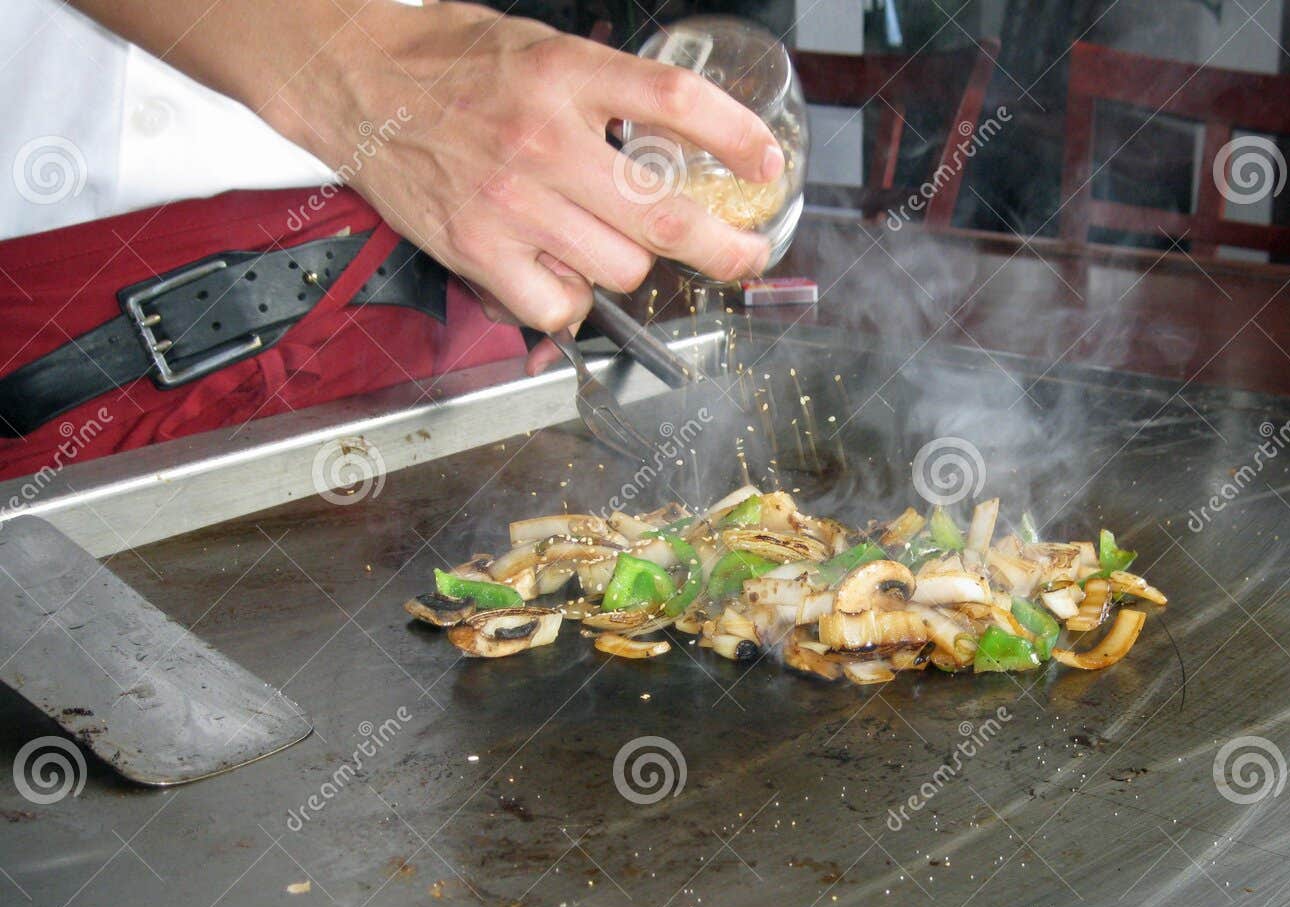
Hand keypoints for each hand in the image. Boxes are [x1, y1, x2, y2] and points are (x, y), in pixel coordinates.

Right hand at [272, 3, 781, 336]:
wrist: (354, 77)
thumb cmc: (448, 63)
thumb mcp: (541, 49)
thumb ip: (607, 92)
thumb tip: (679, 140)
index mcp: (566, 74)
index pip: (677, 102)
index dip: (736, 139)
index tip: (766, 165)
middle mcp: (543, 139)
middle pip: (664, 215)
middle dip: (722, 248)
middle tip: (742, 255)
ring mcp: (511, 202)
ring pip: (620, 268)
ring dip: (630, 266)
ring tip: (606, 243)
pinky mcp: (478, 249)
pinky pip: (559, 306)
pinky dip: (573, 302)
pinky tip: (561, 274)